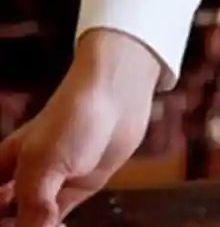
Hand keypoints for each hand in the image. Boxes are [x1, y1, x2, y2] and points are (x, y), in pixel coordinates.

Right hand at [0, 30, 160, 226]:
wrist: (118, 95)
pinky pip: (55, 217)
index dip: (0, 216)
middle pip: (7, 215)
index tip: (11, 220)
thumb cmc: (70, 122)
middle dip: (14, 225)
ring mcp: (48, 184)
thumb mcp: (43, 164)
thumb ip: (33, 206)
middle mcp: (18, 180)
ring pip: (30, 221)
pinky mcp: (76, 187)